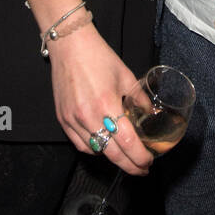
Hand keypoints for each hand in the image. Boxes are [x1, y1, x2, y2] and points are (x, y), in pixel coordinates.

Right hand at [48, 23, 153, 175]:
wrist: (69, 45)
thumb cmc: (98, 57)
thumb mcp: (126, 76)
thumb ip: (139, 99)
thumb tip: (151, 115)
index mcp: (107, 104)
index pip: (128, 143)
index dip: (140, 158)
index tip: (148, 163)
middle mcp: (88, 116)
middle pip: (113, 154)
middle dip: (130, 165)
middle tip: (141, 168)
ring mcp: (73, 119)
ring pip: (95, 151)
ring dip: (112, 157)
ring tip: (124, 154)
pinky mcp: (62, 119)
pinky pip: (79, 144)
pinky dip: (93, 148)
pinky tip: (103, 144)